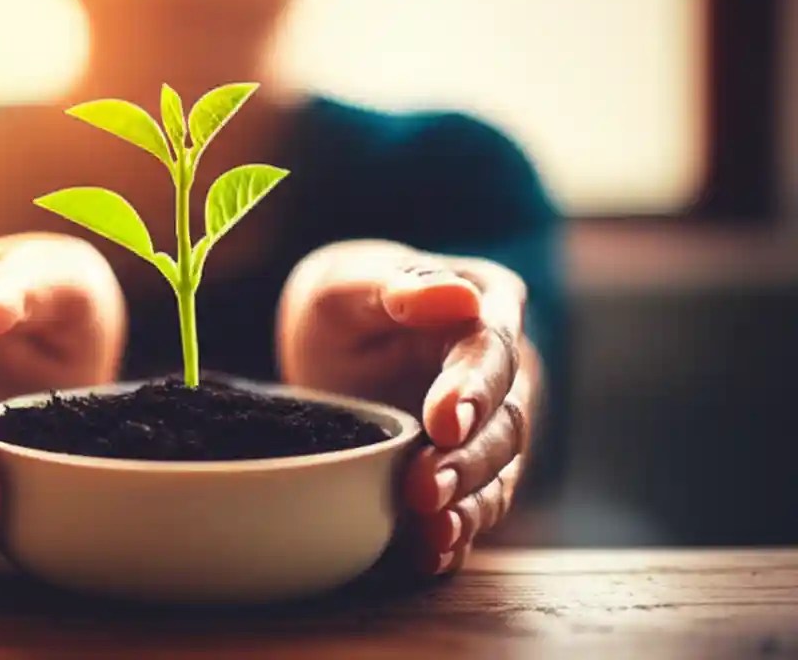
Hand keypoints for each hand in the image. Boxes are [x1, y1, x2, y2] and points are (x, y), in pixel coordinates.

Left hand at [278, 241, 536, 574]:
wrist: (329, 342)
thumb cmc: (343, 300)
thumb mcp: (351, 283)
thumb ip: (398, 285)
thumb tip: (459, 296)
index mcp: (487, 305)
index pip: (492, 350)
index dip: (473, 390)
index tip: (443, 422)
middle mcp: (503, 368)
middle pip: (505, 420)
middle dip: (467, 460)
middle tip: (423, 488)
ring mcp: (491, 423)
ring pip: (499, 469)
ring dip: (468, 503)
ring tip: (433, 529)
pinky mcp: (469, 467)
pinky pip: (477, 504)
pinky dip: (459, 532)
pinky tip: (433, 552)